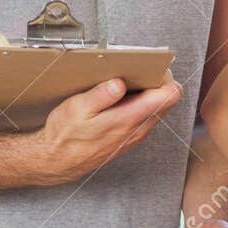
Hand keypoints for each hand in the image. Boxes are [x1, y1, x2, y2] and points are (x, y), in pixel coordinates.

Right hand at [30, 70, 183, 185]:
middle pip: (167, 100)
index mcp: (129, 118)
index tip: (152, 66)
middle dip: (157, 81)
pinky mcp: (130, 138)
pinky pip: (146, 117)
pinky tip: (122, 98)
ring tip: (128, 81)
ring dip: (148, 92)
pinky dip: (140, 104)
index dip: (165, 76)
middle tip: (139, 69)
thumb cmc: (66, 136)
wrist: (59, 162)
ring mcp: (136, 135)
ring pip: (157, 109)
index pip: (169, 95)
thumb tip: (119, 83)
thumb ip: (100, 95)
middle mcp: (138, 129)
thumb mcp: (77, 108)